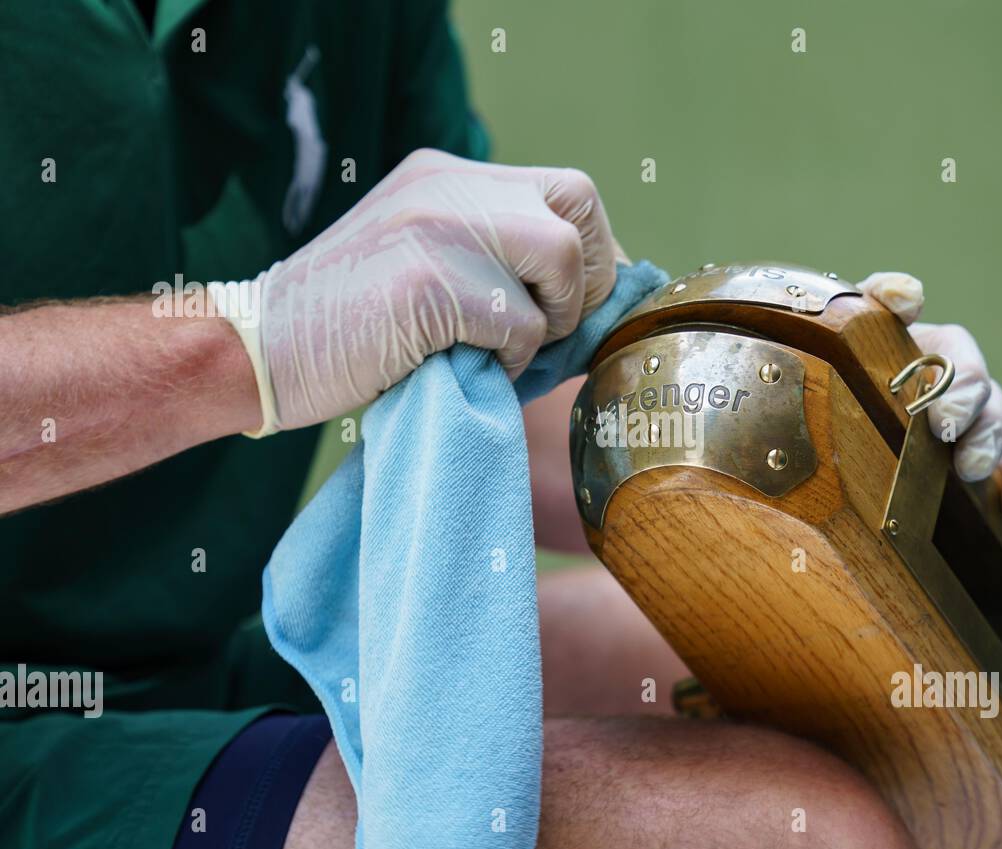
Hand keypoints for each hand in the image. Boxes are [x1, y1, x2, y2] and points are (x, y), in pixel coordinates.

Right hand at [215, 149, 619, 434]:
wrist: (257, 348)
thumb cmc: (346, 328)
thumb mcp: (420, 260)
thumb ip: (488, 256)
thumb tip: (587, 301)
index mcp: (445, 177)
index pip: (567, 190)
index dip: (592, 251)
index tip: (576, 304)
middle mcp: (447, 186)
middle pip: (577, 210)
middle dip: (584, 281)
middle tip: (550, 329)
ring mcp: (438, 226)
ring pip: (560, 262)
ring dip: (546, 324)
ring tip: (496, 351)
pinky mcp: (431, 280)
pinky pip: (522, 323)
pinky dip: (509, 361)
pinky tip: (463, 366)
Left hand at [858, 272, 1001, 524]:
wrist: (830, 425)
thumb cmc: (844, 372)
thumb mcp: (848, 334)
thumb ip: (874, 303)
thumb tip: (908, 296)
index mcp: (930, 354)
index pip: (956, 354)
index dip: (957, 379)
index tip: (941, 415)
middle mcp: (959, 391)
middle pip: (981, 395)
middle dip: (972, 416)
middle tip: (951, 438)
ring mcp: (976, 432)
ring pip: (1000, 429)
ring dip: (990, 446)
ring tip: (970, 469)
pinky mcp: (988, 474)